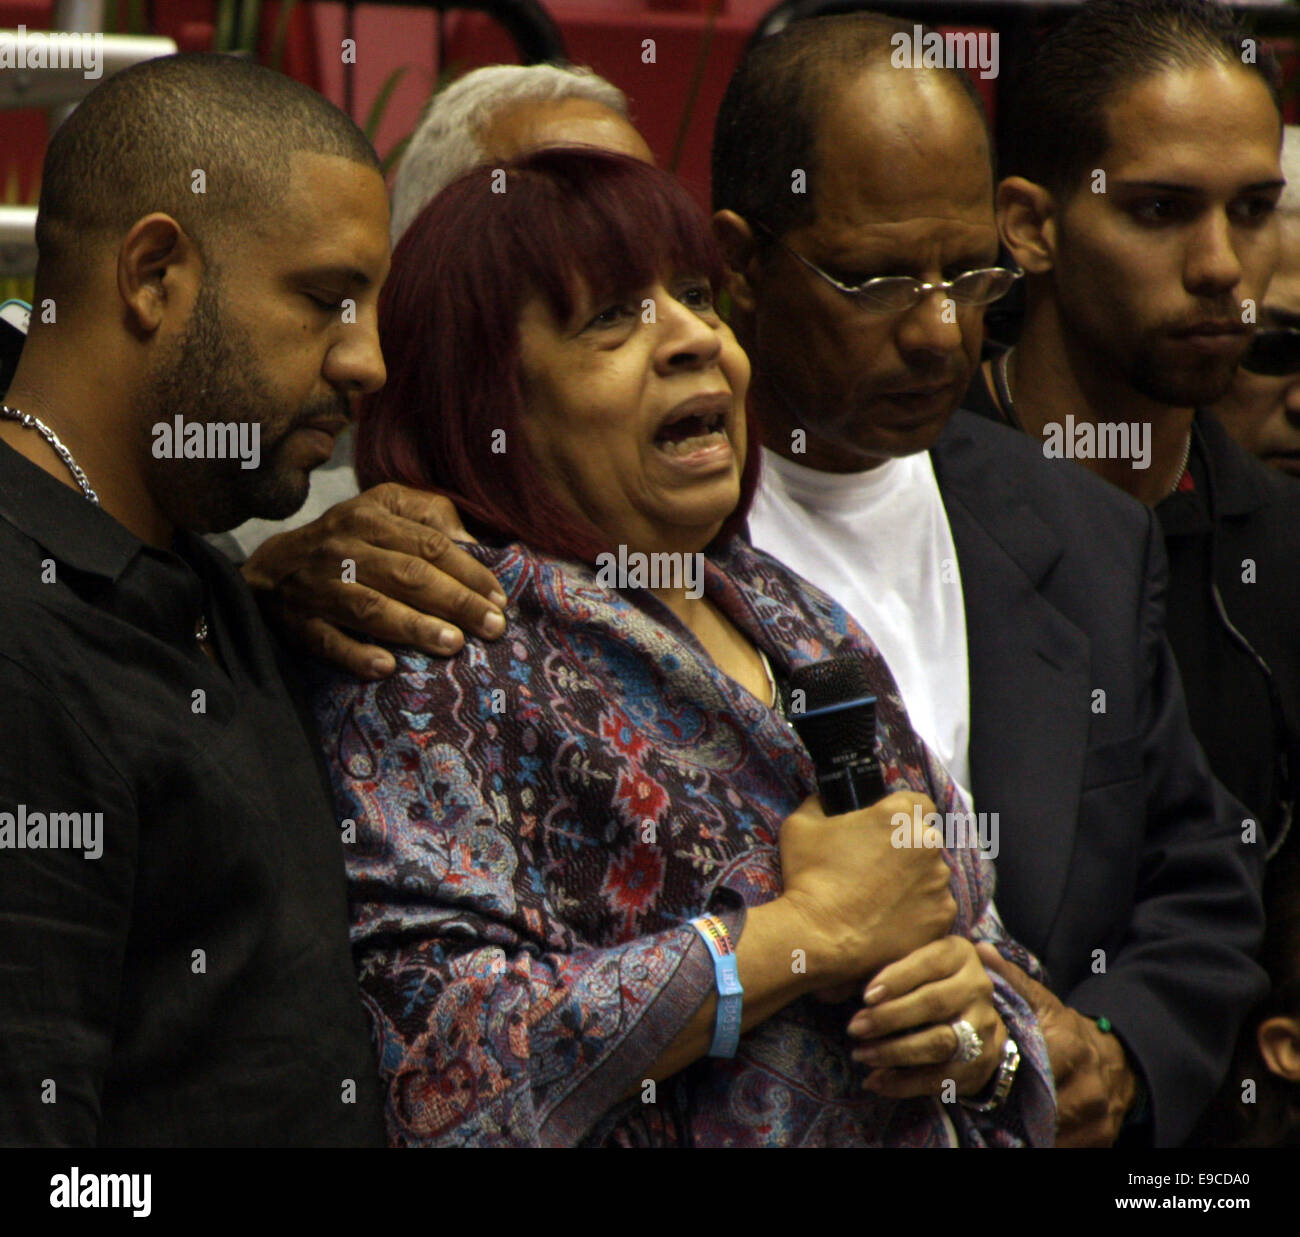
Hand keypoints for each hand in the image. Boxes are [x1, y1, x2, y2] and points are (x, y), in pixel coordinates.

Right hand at [242, 483, 507, 677]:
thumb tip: (472, 542)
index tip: (498, 598)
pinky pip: (329, 641)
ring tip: (454, 644)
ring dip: (414, 627)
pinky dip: (356, 655)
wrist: (269, 571)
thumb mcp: (381, 508)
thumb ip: (428, 514)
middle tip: (492, 626)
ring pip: (371, 607)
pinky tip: (387, 668)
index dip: (468, 571)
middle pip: (407, 575)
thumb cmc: (346, 539)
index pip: (429, 544)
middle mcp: (343, 549)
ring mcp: (319, 588)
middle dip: (454, 601)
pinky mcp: (300, 624)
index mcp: (369, 517)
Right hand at [779, 792, 956, 985]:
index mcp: (897, 814)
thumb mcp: (799, 826)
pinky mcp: (943, 914)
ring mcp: (938, 880)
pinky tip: (892, 918)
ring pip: (933, 874)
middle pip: (927, 839)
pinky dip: (920, 911)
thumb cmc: (809, 878)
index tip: (888, 833)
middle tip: (878, 869)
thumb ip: (818, 804)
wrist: (819, 935)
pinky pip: (937, 906)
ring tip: (883, 898)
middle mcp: (927, 842)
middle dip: (908, 850)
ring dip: (915, 881)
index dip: (904, 817)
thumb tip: (823, 800)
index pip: (918, 803)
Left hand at [846, 936, 1004, 1097]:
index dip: (896, 980)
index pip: (928, 964)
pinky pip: (941, 1077)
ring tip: (861, 1055)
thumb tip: (857, 988)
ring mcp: (983, 1026)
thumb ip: (892, 966)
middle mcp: (977, 987)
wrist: (973, 1014)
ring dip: (895, 1052)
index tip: (865, 997)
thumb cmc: (926, 979)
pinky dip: (905, 1083)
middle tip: (855, 1029)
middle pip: (934, 1003)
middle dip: (889, 1018)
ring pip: (939, 1042)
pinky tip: (876, 1081)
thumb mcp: (915, 960)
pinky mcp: (980, 1062)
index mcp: (958, 954)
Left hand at [976, 942, 1135, 1145]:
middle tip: (977, 1103)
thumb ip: (1012, 980)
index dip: (999, 1075)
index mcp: (1070, 1047)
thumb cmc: (1068, 1031)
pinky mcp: (1100, 1141)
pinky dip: (1038, 1141)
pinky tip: (1018, 1134)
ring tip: (992, 1120)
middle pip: (1036, 1107)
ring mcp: (1097, 1118)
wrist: (1118, 1061)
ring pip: (1047, 1133)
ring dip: (1020, 1129)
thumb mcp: (1043, 1002)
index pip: (1028, 1068)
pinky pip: (1062, 1147)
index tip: (973, 1076)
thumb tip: (979, 950)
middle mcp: (1088, 1087)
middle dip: (1006, 1107)